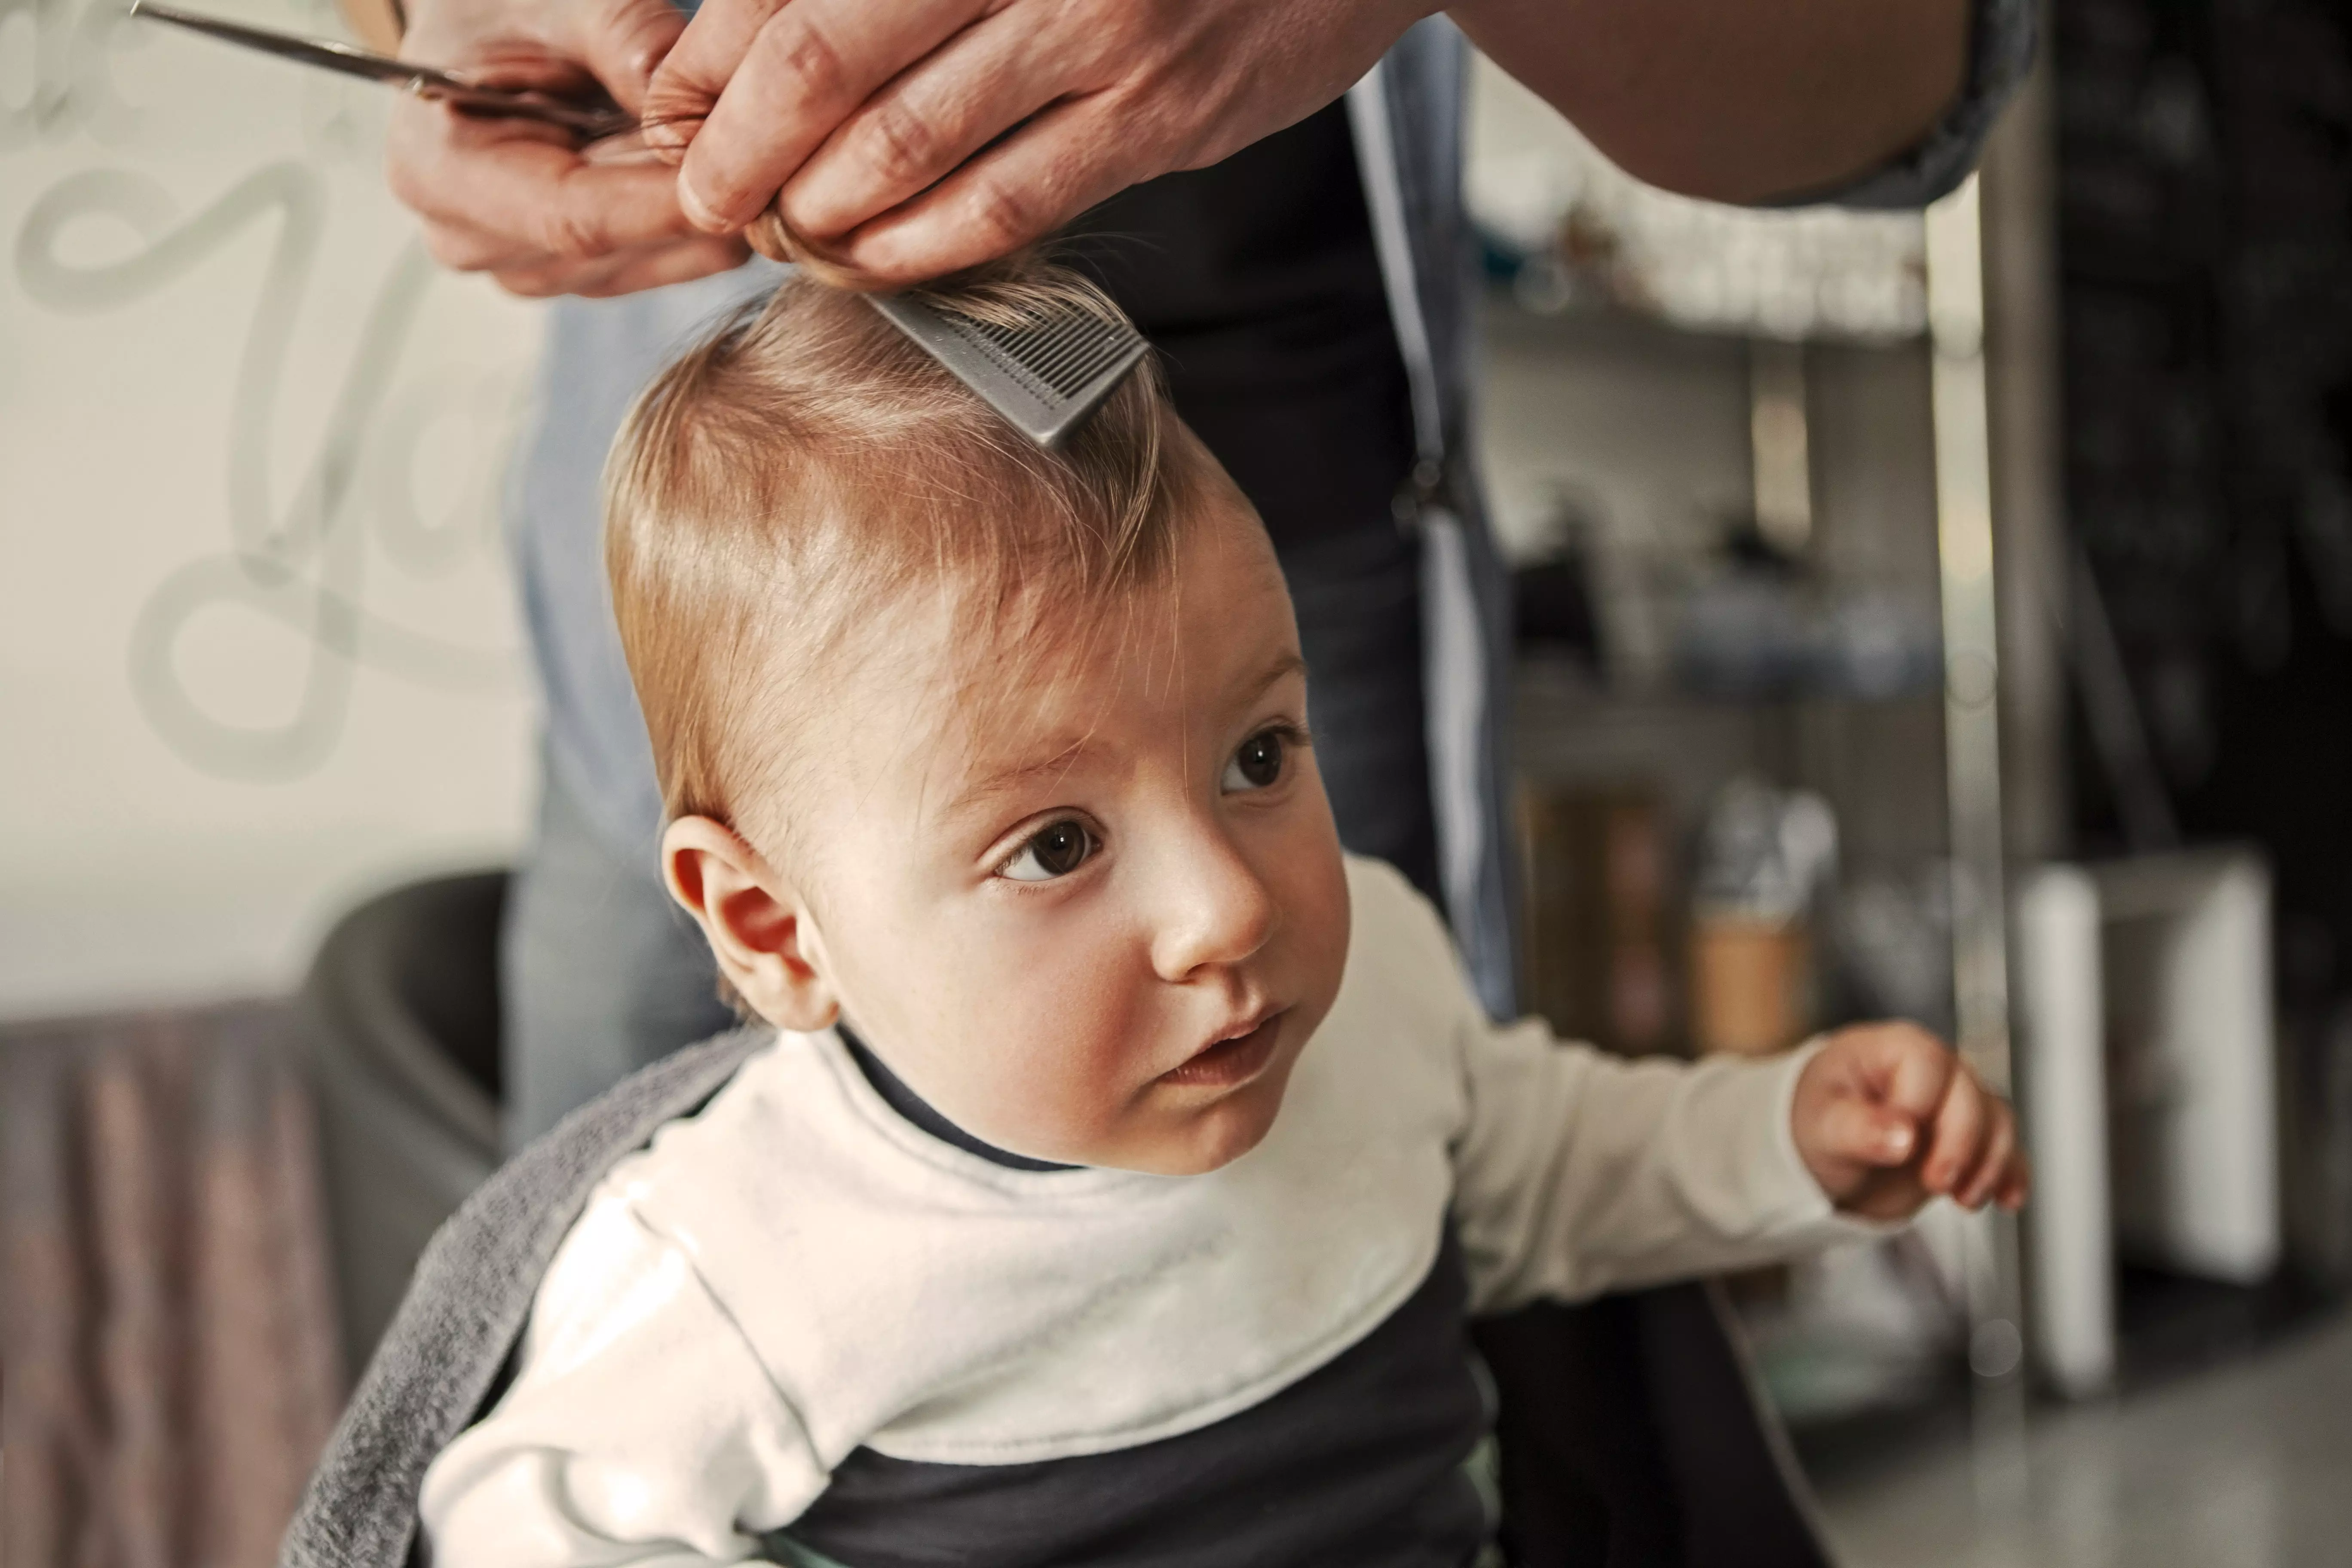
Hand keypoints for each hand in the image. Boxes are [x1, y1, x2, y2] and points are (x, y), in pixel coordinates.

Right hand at [386, 0, 750, 297]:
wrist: (476, 33)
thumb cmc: (502, 2)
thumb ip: (624, 38)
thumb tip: (693, 105)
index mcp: (440, 169)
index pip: (576, 218)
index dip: (670, 202)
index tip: (750, 174)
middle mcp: (469, 238)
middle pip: (615, 248)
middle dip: (694, 202)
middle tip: (765, 151)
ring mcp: (518, 267)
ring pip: (646, 264)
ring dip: (698, 212)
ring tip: (727, 147)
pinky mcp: (564, 274)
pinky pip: (652, 265)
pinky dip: (690, 224)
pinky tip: (707, 172)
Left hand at [640, 0, 1432, 285]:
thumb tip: (760, 33)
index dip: (714, 56)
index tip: (675, 108)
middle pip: (830, 61)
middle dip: (741, 146)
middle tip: (700, 195)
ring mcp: (1104, 41)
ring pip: (912, 148)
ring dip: (822, 208)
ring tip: (780, 233)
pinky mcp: (1160, 124)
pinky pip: (1008, 206)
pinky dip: (920, 246)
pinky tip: (872, 261)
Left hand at [1791, 1022, 2028, 1222]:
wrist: (1827, 1153)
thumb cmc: (1818, 1122)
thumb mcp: (1823, 1127)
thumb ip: (1858, 1128)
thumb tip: (1903, 1136)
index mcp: (1894, 1049)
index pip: (1927, 1066)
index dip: (1921, 1109)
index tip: (1904, 1147)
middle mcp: (1933, 1069)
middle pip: (1971, 1095)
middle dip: (1962, 1144)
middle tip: (1937, 1183)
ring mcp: (1956, 1102)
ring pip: (1997, 1121)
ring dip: (1990, 1164)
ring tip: (1964, 1200)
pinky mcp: (1970, 1137)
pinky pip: (2006, 1147)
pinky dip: (2010, 1174)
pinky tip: (2007, 1198)